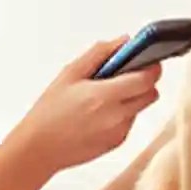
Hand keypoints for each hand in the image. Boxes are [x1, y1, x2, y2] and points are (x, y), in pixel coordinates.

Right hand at [15, 38, 162, 174]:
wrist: (39, 148)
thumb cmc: (50, 111)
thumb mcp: (70, 73)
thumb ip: (100, 53)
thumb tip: (124, 41)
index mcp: (105, 95)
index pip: (147, 78)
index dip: (151, 67)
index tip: (146, 60)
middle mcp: (117, 116)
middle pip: (151, 94)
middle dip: (143, 82)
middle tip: (124, 76)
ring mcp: (119, 132)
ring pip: (141, 107)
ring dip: (132, 98)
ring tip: (104, 96)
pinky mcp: (117, 143)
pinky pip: (130, 122)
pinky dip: (122, 114)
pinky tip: (99, 113)